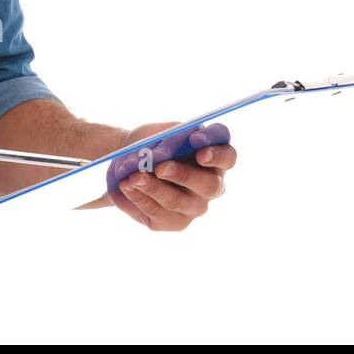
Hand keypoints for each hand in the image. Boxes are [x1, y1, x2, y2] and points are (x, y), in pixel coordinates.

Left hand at [92, 120, 235, 229]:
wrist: (131, 160)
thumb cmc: (153, 142)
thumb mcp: (161, 131)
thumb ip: (169, 136)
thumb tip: (168, 144)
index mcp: (215, 158)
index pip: (228, 156)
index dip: (215, 150)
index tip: (195, 139)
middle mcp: (212, 186)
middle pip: (209, 185)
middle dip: (183, 174)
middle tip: (160, 167)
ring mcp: (196, 206)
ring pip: (178, 201)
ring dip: (153, 188)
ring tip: (133, 177)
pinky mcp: (175, 222)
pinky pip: (157, 213)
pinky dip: (139, 197)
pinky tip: (125, 186)